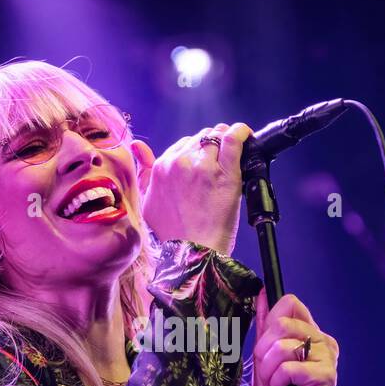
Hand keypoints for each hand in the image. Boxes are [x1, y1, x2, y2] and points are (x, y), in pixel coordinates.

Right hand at [136, 122, 252, 255]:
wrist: (192, 253)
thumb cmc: (172, 233)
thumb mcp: (148, 201)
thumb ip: (144, 171)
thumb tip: (137, 146)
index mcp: (161, 167)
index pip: (184, 143)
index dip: (197, 151)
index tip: (206, 162)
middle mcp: (180, 163)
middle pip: (202, 137)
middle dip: (212, 145)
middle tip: (221, 162)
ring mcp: (203, 166)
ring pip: (218, 136)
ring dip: (226, 142)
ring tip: (234, 154)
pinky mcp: (225, 173)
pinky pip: (234, 139)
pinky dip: (242, 133)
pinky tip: (247, 136)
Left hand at [251, 291, 339, 385]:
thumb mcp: (265, 357)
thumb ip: (265, 325)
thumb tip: (263, 292)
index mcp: (309, 332)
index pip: (289, 303)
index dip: (270, 322)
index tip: (266, 347)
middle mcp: (322, 340)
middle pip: (283, 322)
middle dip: (264, 349)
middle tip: (268, 372)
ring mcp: (327, 358)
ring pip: (283, 345)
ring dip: (268, 370)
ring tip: (276, 385)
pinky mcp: (326, 376)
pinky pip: (289, 368)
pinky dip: (276, 382)